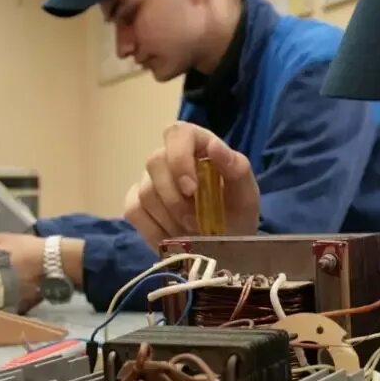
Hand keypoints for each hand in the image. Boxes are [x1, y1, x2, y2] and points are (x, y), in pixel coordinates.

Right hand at [124, 121, 258, 248]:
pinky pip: (134, 211)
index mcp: (198, 145)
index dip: (179, 158)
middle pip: (155, 162)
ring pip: (144, 191)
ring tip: (190, 233)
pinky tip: (172, 239)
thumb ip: (237, 169)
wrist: (224, 247)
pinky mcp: (136, 203)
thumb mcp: (246, 196)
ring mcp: (150, 180)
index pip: (177, 133)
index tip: (192, 189)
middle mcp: (169, 157)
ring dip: (168, 218)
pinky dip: (153, 230)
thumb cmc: (236, 214)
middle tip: (196, 223)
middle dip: (174, 198)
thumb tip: (215, 146)